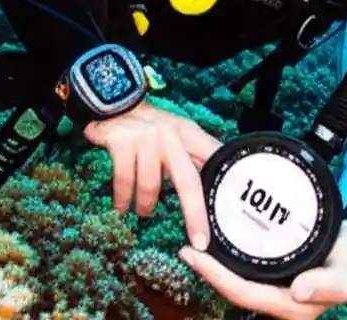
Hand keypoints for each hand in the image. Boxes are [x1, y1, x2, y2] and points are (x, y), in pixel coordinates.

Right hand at [82, 100, 220, 249]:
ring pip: (151, 185)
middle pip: (188, 181)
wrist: (114, 103)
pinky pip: (124, 180)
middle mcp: (171, 135)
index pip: (213, 161)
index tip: (232, 214)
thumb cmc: (151, 128)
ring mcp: (146, 137)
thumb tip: (219, 188)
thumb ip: (196, 155)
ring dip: (146, 205)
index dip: (224, 186)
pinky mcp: (122, 142)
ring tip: (142, 212)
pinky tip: (121, 207)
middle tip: (199, 243)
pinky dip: (123, 198)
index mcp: (189, 133)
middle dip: (195, 216)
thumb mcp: (178, 134)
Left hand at [178, 219, 346, 319]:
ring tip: (193, 248)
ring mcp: (278, 295)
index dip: (216, 277)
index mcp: (296, 308)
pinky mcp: (276, 280)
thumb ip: (331, 284)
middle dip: (208, 273)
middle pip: (236, 292)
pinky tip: (216, 247)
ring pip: (238, 285)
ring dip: (215, 269)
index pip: (245, 294)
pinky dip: (228, 262)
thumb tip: (299, 292)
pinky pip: (246, 275)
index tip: (193, 255)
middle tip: (185, 249)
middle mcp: (283, 306)